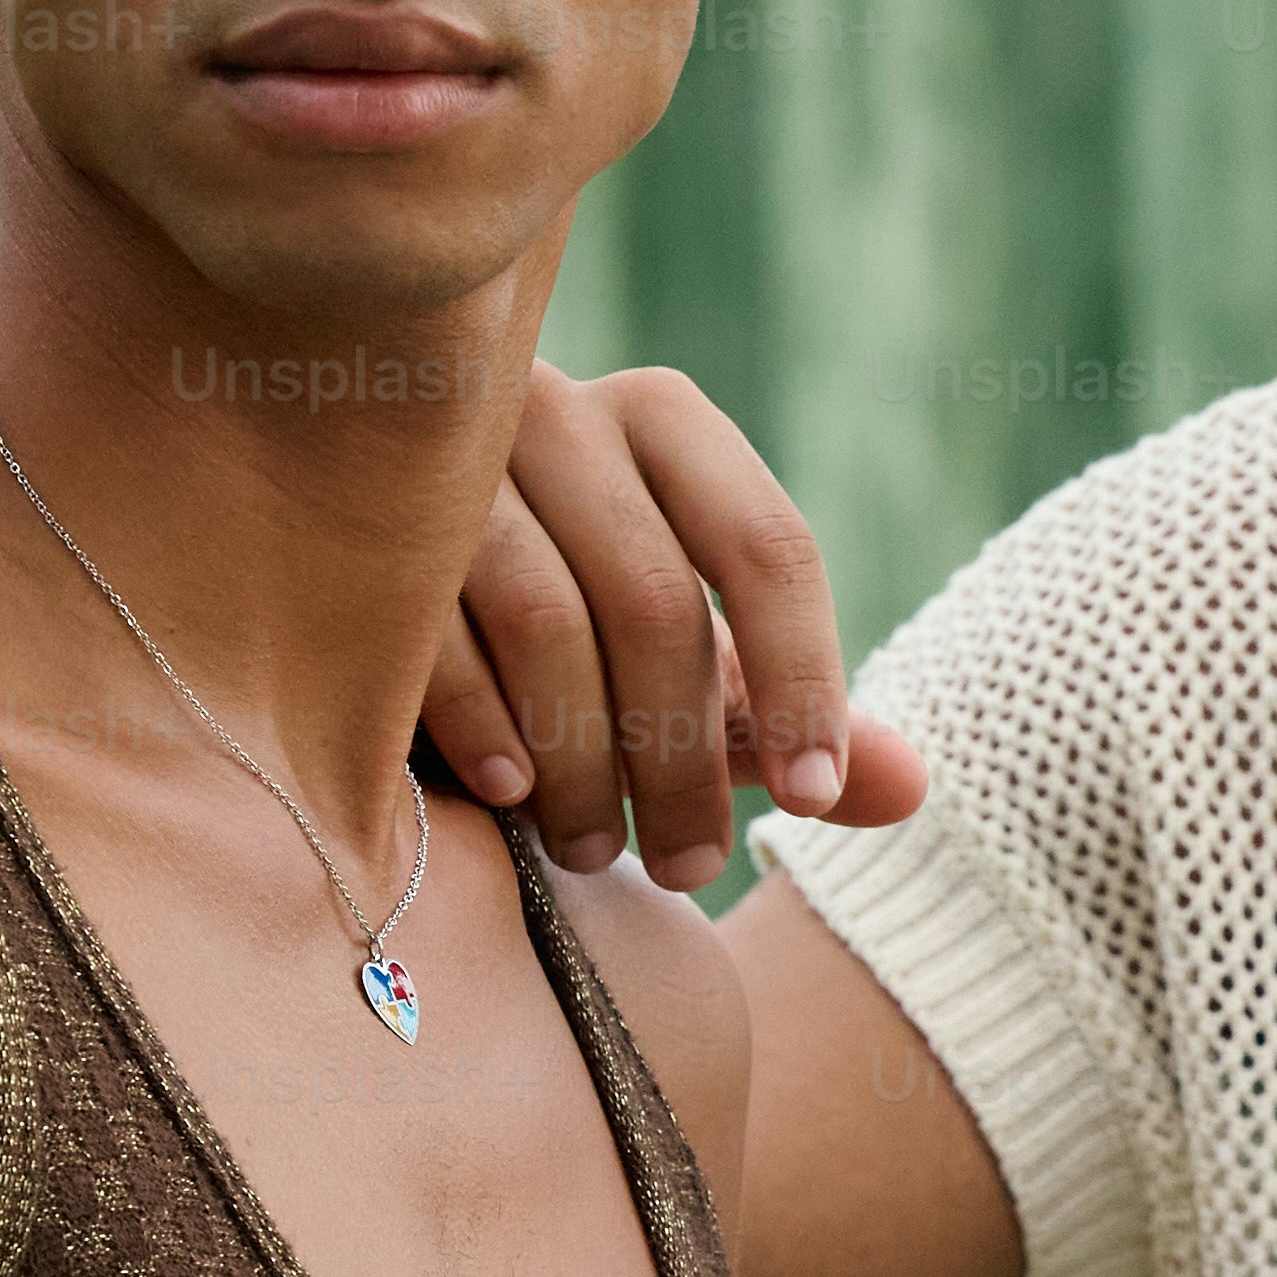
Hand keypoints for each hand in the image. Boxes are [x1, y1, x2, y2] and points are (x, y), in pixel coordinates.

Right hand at [428, 363, 935, 891]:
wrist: (376, 572)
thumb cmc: (569, 625)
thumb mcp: (686, 664)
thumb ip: (790, 717)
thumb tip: (913, 789)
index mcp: (666, 422)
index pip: (771, 548)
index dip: (804, 681)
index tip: (811, 799)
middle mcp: (564, 408)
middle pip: (659, 599)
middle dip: (682, 758)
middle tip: (688, 868)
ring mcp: (452, 457)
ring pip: (549, 621)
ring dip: (585, 764)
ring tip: (596, 852)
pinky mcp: (363, 521)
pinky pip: (441, 635)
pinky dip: (489, 729)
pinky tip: (517, 798)